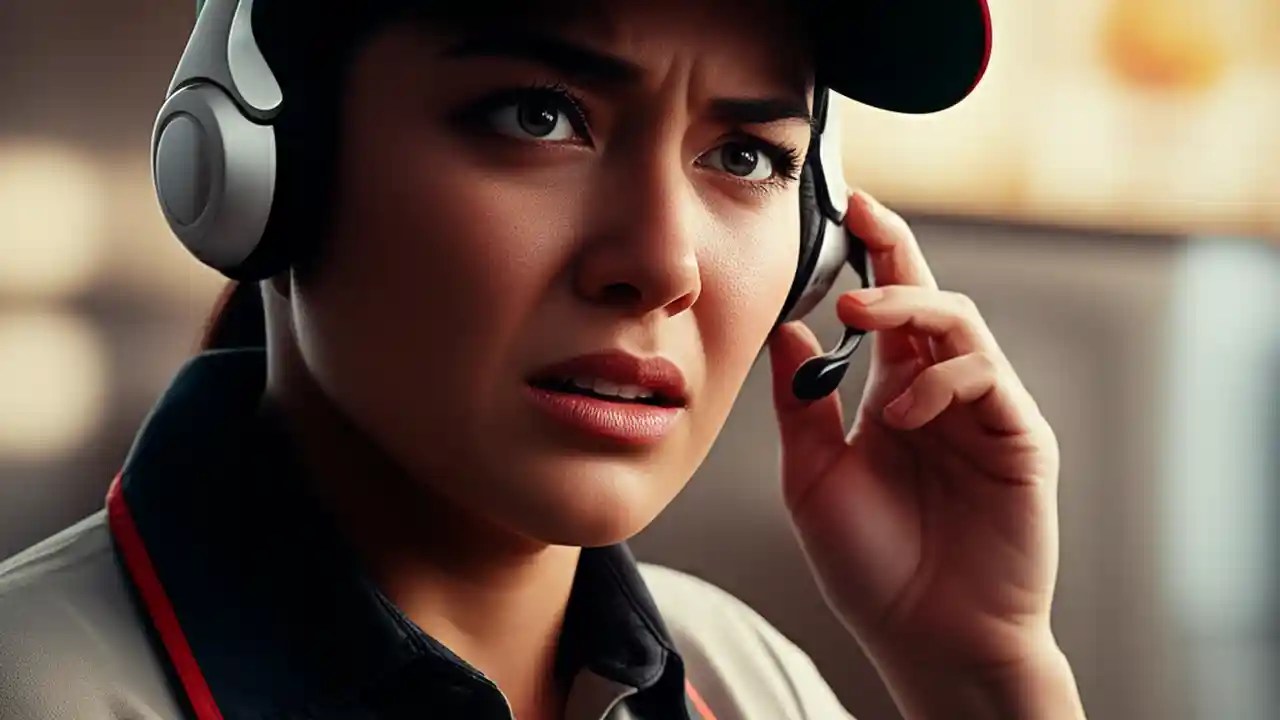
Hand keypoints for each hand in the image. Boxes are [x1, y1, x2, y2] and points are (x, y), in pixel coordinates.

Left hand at [767, 191, 1069, 692]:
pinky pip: (988, 377)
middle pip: (928, 297)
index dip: (873, 255)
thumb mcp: (814, 479)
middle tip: (857, 219)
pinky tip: (902, 414)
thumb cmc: (872, 568)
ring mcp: (983, 412)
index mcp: (891, 397)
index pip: (885, 311)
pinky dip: (942, 380)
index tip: (845, 206)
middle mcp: (939, 394)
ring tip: (858, 317)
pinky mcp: (1019, 438)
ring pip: (961, 323)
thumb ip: (801, 406)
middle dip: (895, 251)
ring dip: (908, 307)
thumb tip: (785, 331)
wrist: (927, 638)